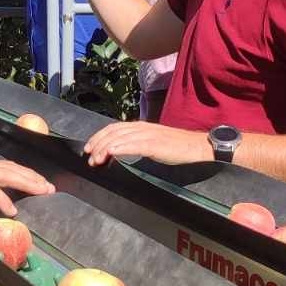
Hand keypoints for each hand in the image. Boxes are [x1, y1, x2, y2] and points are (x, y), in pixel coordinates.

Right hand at [0, 154, 54, 215]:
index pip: (6, 166)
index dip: (24, 173)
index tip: (38, 182)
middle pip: (11, 168)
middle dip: (32, 178)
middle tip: (49, 187)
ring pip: (6, 175)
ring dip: (26, 184)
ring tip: (41, 192)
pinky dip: (3, 199)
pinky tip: (12, 210)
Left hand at [84, 120, 212, 166]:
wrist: (197, 146)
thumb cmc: (177, 147)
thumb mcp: (152, 142)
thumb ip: (136, 144)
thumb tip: (118, 152)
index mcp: (140, 126)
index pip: (114, 128)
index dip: (98, 136)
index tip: (88, 148)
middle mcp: (142, 128)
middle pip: (114, 132)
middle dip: (98, 144)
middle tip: (88, 157)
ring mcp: (149, 135)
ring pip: (121, 138)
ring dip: (105, 148)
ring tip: (95, 159)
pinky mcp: (156, 144)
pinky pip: (135, 145)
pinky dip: (121, 148)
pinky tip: (111, 153)